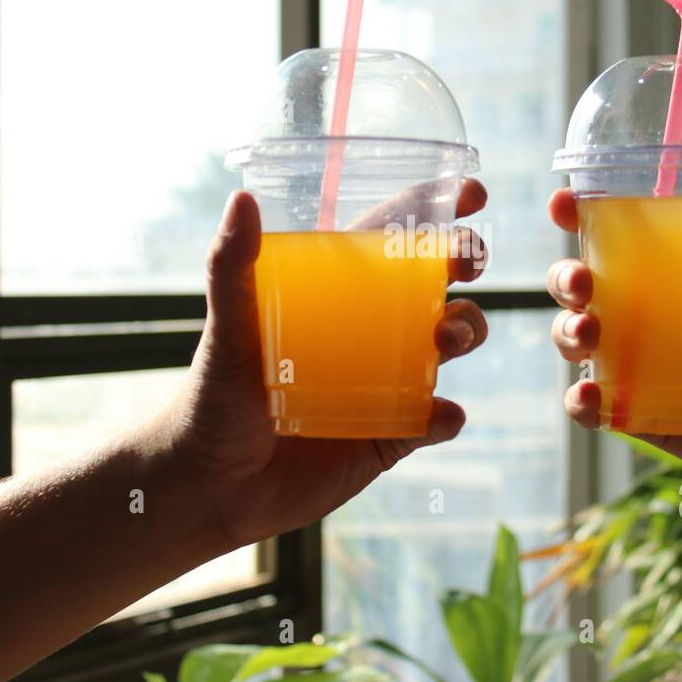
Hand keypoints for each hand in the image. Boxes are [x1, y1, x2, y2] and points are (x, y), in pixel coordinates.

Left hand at [161, 180, 488, 551]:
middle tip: (469, 260)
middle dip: (463, 262)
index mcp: (336, 291)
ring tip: (450, 336)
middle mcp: (369, 329)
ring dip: (466, 329)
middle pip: (435, 282)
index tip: (471, 193)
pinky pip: (434, 420)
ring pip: (448, 343)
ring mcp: (386, 381)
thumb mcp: (227, 327)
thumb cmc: (212, 396)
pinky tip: (437, 415)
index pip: (392, 236)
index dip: (435, 208)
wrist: (211, 487)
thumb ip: (232, 267)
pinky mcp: (391, 434)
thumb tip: (241, 200)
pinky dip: (445, 416)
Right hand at [547, 176, 681, 497]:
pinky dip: (580, 401)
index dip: (577, 218)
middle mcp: (644, 317)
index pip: (612, 239)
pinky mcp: (638, 414)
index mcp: (670, 276)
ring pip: (576, 341)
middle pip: (580, 288)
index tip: (565, 203)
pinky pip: (593, 406)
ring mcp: (636, 366)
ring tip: (588, 335)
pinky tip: (587, 395)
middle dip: (564, 279)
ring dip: (566, 333)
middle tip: (582, 282)